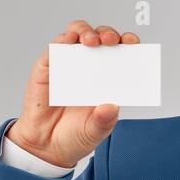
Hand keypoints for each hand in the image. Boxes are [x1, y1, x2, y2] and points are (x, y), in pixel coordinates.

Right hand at [5, 21, 140, 168]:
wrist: (46, 147)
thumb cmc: (75, 135)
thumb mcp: (94, 132)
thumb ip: (104, 120)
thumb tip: (112, 107)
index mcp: (107, 79)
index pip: (121, 53)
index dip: (128, 44)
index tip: (133, 42)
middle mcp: (89, 66)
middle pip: (100, 38)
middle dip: (108, 34)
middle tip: (111, 40)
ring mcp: (68, 64)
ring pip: (77, 35)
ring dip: (85, 32)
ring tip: (90, 41)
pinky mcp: (47, 67)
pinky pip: (54, 48)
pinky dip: (61, 40)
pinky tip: (68, 40)